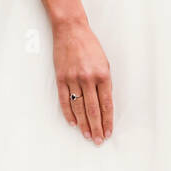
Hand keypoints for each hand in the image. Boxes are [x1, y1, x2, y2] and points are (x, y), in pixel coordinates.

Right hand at [52, 18, 112, 144]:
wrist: (71, 30)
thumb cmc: (90, 46)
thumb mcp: (104, 62)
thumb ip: (104, 82)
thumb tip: (104, 103)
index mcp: (103, 75)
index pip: (107, 104)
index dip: (108, 120)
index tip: (109, 131)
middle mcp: (88, 79)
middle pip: (93, 110)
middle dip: (97, 127)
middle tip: (99, 140)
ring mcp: (73, 79)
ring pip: (79, 108)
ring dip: (84, 124)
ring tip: (88, 135)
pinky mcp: (61, 78)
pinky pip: (64, 100)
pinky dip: (69, 113)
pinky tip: (73, 123)